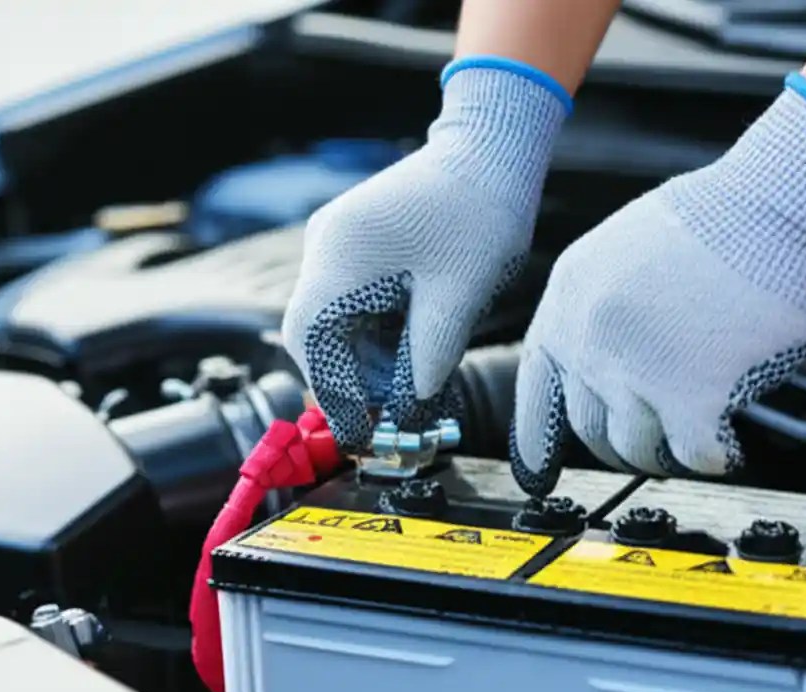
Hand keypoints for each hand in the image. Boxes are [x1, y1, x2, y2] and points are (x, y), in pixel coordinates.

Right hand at [283, 67, 565, 449]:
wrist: (492, 144)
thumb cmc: (482, 213)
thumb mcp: (459, 298)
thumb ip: (428, 358)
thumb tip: (409, 412)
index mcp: (342, 257)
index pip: (313, 343)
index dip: (333, 394)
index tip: (362, 433)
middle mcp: (327, 247)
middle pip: (318, 334)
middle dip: (354, 379)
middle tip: (395, 414)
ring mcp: (338, 240)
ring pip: (336, 321)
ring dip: (368, 358)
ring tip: (415, 383)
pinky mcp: (357, 239)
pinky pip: (353, 299)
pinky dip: (377, 331)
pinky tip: (414, 346)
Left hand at [510, 85, 805, 494]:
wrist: (766, 210)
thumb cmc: (708, 223)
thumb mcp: (614, 254)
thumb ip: (594, 312)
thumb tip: (591, 369)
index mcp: (567, 304)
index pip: (535, 391)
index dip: (537, 440)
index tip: (540, 474)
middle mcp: (590, 341)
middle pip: (590, 431)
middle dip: (623, 444)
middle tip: (656, 440)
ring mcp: (636, 372)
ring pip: (638, 451)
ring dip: (669, 453)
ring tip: (696, 437)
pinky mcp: (690, 395)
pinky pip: (693, 455)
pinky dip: (714, 457)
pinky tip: (727, 445)